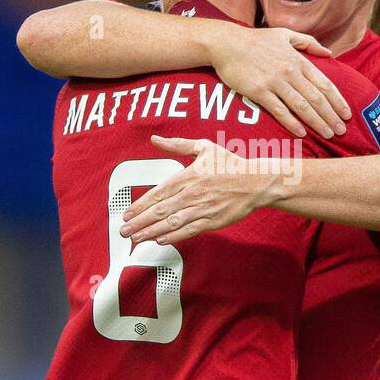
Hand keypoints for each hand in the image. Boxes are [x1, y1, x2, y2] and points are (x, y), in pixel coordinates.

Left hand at [118, 136, 278, 244]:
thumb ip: (177, 144)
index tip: (126, 213)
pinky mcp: (212, 222)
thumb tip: (155, 139)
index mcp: (187, 176)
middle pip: (159, 211)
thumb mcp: (203, 147)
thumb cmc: (230, 164)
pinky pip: (188, 230)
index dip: (139, 205)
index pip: (157, 193)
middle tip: (124, 230)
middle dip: (139, 222)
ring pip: (171, 223)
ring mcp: (202, 209)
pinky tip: (160, 240)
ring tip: (136, 238)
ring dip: (151, 232)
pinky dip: (173, 236)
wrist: (256, 182)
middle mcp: (192, 194)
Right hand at [205, 25, 349, 138]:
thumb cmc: (255, 39)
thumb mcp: (285, 35)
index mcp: (298, 60)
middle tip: (341, 131)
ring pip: (301, 106)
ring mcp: (274, 82)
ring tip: (328, 134)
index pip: (324, 83)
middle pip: (316, 98)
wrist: (226, 44)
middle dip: (331, 116)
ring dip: (317, 122)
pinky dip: (292, 123)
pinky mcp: (258, 91)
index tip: (347, 113)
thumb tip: (329, 53)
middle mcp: (290, 71)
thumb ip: (308, 43)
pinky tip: (302, 133)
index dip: (337, 100)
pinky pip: (279, 110)